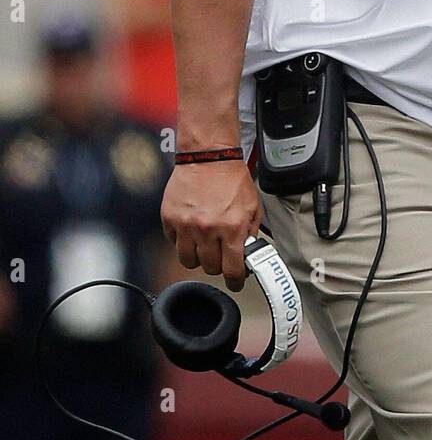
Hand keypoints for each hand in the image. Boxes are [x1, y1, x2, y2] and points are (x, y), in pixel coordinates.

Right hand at [161, 162, 261, 290]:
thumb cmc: (232, 179)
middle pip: (209, 268)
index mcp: (232, 228)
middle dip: (218, 264)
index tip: (235, 282)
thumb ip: (251, 233)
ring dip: (198, 256)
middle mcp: (208, 229)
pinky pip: (174, 243)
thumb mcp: (253, 206)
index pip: (232, 270)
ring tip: (205, 244)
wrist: (209, 157)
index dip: (235, 281)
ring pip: (189, 261)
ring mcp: (186, 225)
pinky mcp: (170, 219)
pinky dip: (183, 241)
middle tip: (221, 254)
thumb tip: (248, 256)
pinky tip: (192, 228)